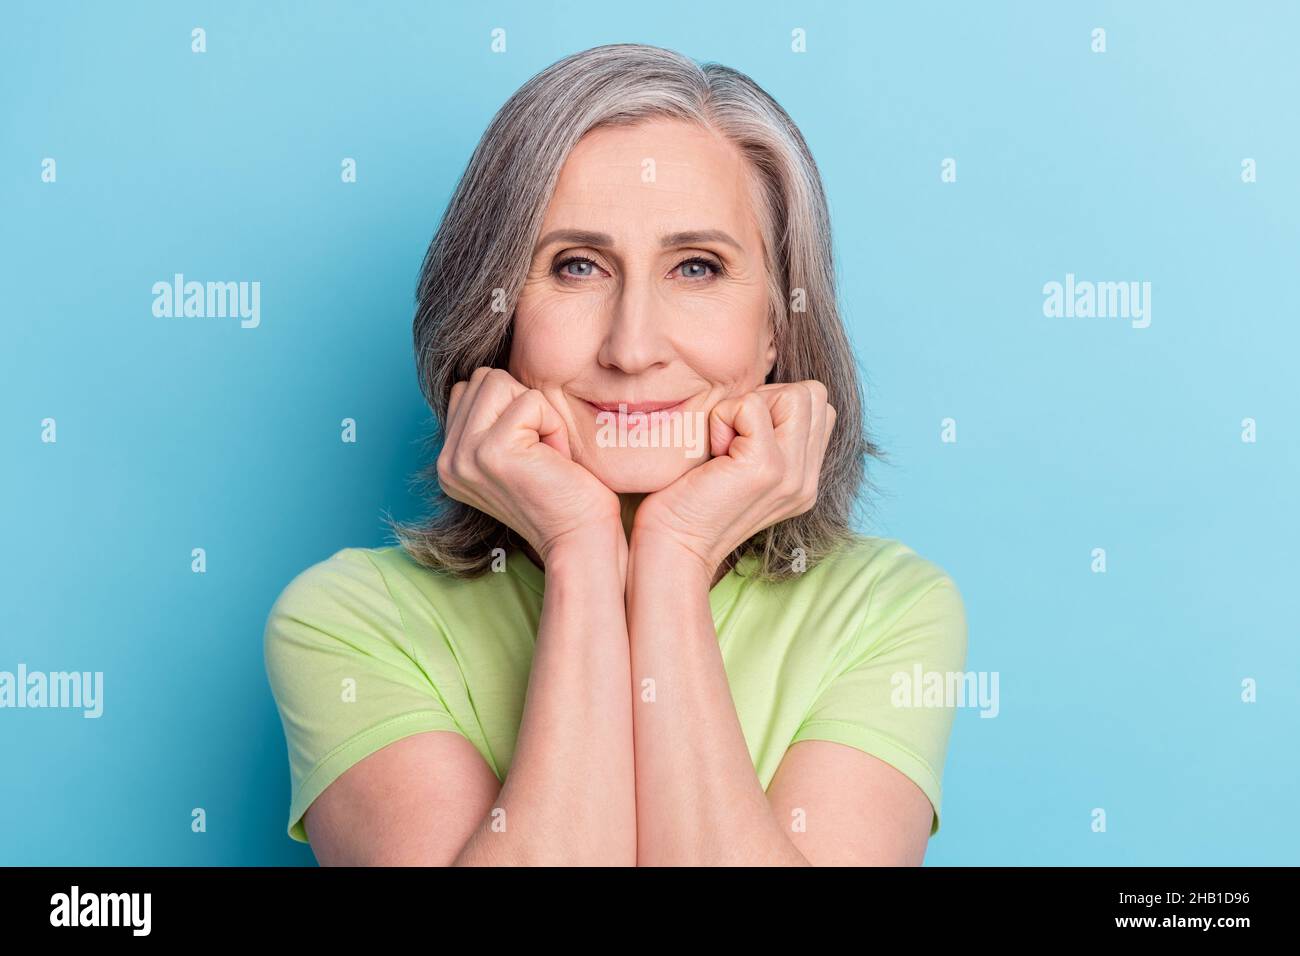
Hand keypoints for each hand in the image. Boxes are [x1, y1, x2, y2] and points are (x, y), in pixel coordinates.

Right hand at [437, 367, 621, 563]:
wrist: (581, 538)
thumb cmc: (562, 492)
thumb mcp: (516, 450)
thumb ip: (492, 418)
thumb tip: (491, 375)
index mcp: (450, 459)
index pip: (470, 387)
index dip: (511, 405)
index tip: (529, 449)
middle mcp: (448, 460)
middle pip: (484, 378)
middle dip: (524, 405)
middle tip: (541, 451)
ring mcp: (464, 456)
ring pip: (501, 382)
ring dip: (538, 413)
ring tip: (546, 453)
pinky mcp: (491, 452)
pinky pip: (529, 401)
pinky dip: (552, 425)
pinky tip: (555, 460)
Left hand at [632, 381, 836, 578]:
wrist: (673, 546)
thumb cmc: (691, 501)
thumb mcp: (741, 467)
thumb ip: (768, 437)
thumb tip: (765, 391)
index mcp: (804, 478)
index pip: (819, 408)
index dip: (777, 405)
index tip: (742, 435)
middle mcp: (806, 479)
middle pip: (814, 395)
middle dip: (768, 399)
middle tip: (733, 436)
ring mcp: (791, 474)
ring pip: (796, 394)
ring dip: (749, 406)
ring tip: (725, 442)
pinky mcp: (765, 467)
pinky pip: (751, 405)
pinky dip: (724, 416)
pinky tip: (712, 449)